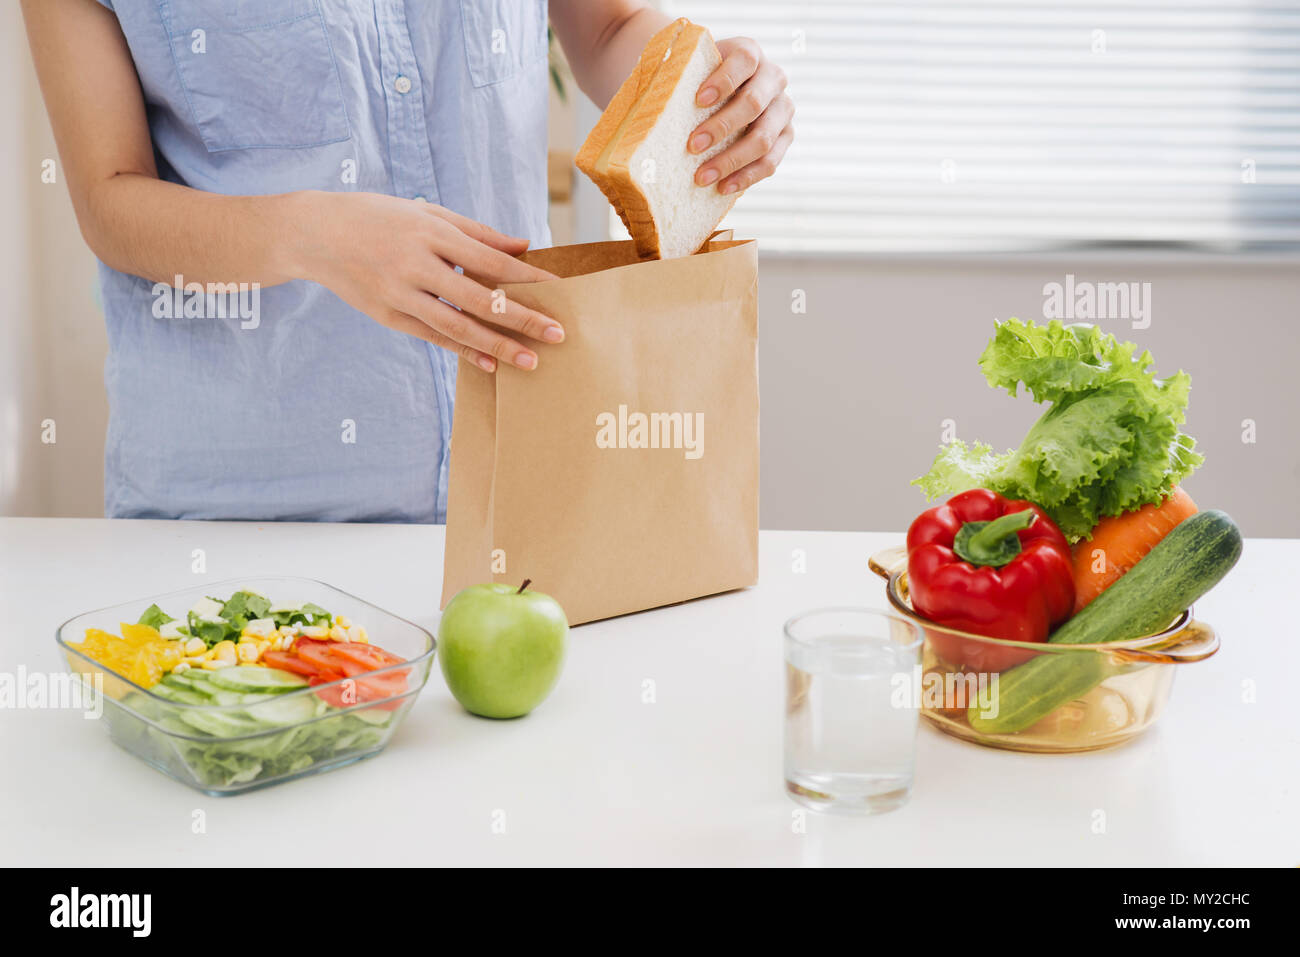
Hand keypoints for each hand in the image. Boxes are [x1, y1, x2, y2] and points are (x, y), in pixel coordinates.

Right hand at [291, 191, 561, 371]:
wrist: (315, 233)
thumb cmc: (379, 217)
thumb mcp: (426, 213)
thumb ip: (476, 232)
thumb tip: (523, 246)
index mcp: (431, 233)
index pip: (491, 260)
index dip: (527, 277)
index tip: (560, 291)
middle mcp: (416, 264)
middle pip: (480, 298)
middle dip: (522, 319)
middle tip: (557, 334)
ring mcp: (400, 293)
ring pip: (457, 326)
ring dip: (497, 346)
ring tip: (530, 362)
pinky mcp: (388, 316)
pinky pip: (433, 338)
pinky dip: (464, 351)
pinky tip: (489, 364)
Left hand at [688, 37, 793, 194]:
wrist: (719, 93)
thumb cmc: (698, 81)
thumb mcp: (692, 70)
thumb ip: (680, 78)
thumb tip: (652, 105)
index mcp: (750, 53)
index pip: (745, 61)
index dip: (724, 80)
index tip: (698, 100)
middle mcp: (773, 78)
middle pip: (754, 103)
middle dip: (722, 127)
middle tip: (692, 146)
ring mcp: (783, 108)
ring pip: (764, 138)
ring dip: (732, 161)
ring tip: (702, 177)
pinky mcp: (785, 136)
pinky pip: (771, 162)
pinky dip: (746, 177)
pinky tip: (722, 187)